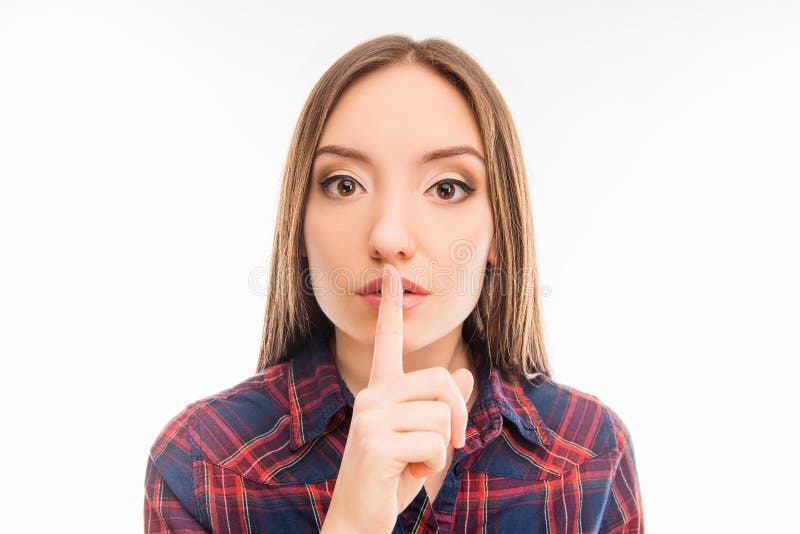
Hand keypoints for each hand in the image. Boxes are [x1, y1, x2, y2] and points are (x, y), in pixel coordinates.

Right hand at [322, 264, 473, 533]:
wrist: (358, 521)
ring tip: (415, 465)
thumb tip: (467, 376)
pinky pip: (434, 442)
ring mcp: (370, 417)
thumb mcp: (422, 440)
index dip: (391, 308)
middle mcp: (372, 397)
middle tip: (452, 444)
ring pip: (441, 415)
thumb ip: (440, 406)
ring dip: (441, 448)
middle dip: (458, 415)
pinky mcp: (375, 443)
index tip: (391, 274)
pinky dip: (433, 465)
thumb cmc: (392, 480)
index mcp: (380, 392)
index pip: (388, 342)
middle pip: (441, 380)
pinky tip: (408, 476)